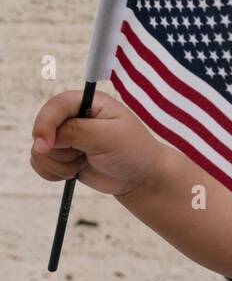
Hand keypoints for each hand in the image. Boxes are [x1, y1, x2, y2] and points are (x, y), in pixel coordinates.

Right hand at [30, 90, 166, 198]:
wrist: (141, 178)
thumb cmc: (133, 151)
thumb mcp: (108, 137)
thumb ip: (75, 131)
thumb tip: (45, 137)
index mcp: (89, 103)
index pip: (56, 105)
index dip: (45, 123)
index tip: (45, 145)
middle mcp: (75, 117)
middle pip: (43, 129)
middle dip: (58, 149)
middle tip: (81, 156)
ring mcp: (67, 137)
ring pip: (40, 150)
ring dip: (59, 164)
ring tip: (85, 163)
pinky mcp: (63, 156)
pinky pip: (41, 163)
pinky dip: (54, 172)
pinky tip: (75, 172)